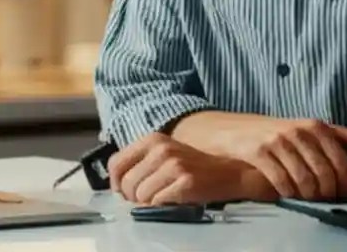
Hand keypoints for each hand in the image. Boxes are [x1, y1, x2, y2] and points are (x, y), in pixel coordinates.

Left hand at [107, 132, 275, 205]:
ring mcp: (173, 165)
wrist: (230, 170)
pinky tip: (174, 200)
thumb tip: (118, 184)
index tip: (125, 192)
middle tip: (148, 198)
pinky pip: (157, 203)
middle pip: (126, 183)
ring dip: (148, 203)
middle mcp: (160, 149)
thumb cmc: (195, 166)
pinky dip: (162, 206)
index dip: (116, 183)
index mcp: (152, 139)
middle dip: (133, 197)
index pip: (115, 163)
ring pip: (140, 196)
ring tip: (164, 198)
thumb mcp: (165, 154)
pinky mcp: (185, 181)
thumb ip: (142, 163)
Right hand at [227, 117, 346, 199]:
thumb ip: (344, 136)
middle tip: (326, 200)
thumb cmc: (281, 132)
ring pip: (304, 180)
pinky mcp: (259, 152)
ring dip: (309, 196)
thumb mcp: (313, 129)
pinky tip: (289, 194)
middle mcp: (299, 132)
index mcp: (316, 127)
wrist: (237, 130)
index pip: (342, 161)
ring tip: (308, 199)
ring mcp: (278, 141)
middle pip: (324, 174)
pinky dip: (288, 193)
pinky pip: (281, 181)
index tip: (346, 196)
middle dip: (328, 193)